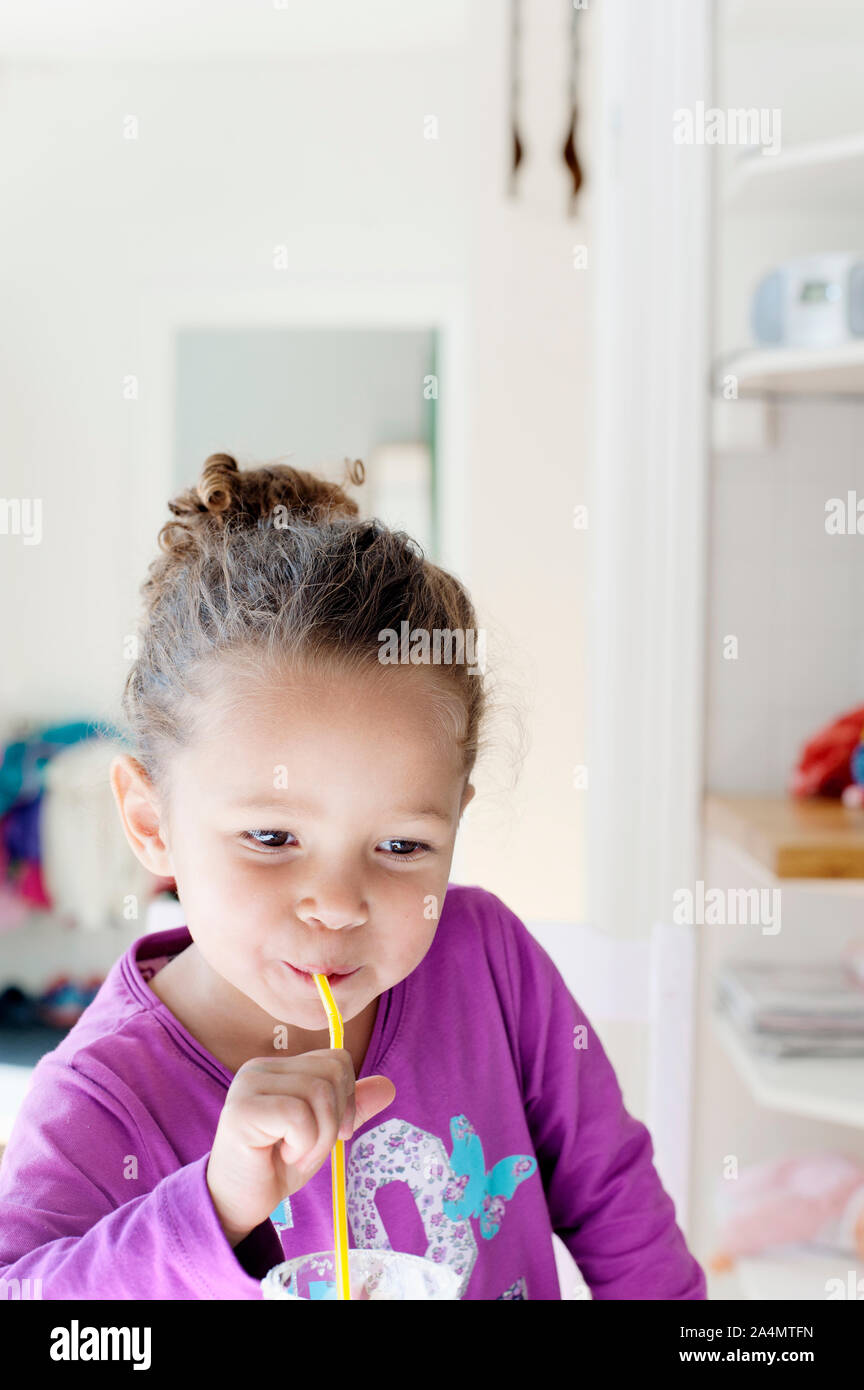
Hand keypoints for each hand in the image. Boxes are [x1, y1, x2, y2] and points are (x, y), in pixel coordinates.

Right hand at [206, 1049, 394, 1246]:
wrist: (239, 1203)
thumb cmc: (277, 1166)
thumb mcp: (323, 1134)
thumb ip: (351, 1108)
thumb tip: (388, 1087)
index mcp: (278, 1067)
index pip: (336, 1060)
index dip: (347, 1098)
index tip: (330, 1132)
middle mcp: (260, 1068)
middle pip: (333, 1074)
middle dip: (334, 1121)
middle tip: (308, 1148)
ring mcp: (247, 1086)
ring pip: (319, 1093)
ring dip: (318, 1138)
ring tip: (294, 1154)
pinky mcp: (241, 1110)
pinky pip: (299, 1116)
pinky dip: (302, 1144)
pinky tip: (281, 1155)